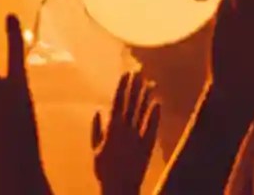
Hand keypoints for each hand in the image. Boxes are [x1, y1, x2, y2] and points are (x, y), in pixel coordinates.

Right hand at [91, 71, 160, 194]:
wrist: (119, 186)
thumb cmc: (104, 169)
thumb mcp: (96, 149)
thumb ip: (96, 130)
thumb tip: (97, 111)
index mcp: (111, 129)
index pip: (117, 102)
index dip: (122, 87)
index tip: (126, 74)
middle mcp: (125, 129)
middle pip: (131, 103)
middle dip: (135, 86)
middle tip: (139, 70)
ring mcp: (137, 136)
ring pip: (141, 111)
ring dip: (145, 96)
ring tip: (149, 82)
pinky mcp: (147, 144)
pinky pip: (152, 126)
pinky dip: (154, 114)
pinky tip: (158, 102)